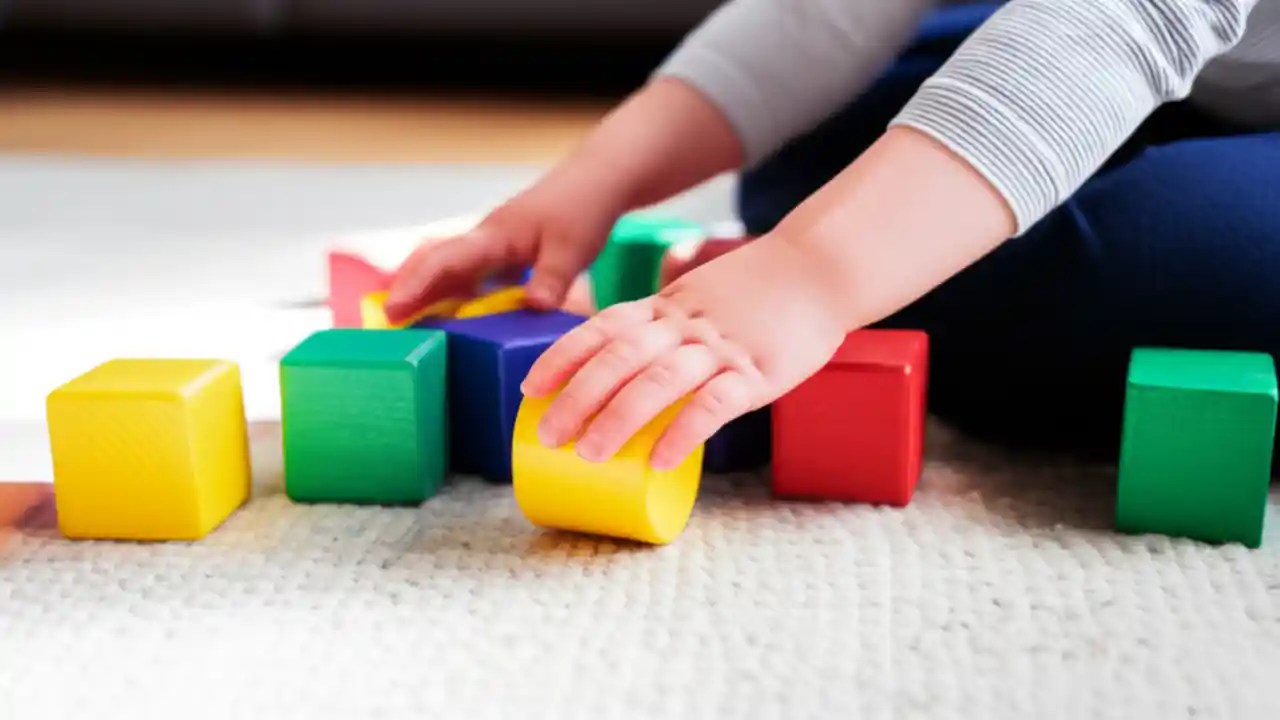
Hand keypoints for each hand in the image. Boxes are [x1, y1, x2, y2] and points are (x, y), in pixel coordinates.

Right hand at [383, 78, 742, 323]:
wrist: (595, 182)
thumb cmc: (583, 209)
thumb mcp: (573, 248)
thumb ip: (553, 280)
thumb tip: (533, 308)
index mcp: (494, 235)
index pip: (445, 258)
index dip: (417, 285)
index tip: (393, 309)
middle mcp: (482, 239)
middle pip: (432, 263)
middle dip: (405, 291)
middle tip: (380, 327)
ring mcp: (489, 247)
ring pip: (446, 271)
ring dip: (425, 296)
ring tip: (403, 331)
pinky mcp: (500, 255)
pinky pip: (467, 277)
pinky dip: (452, 297)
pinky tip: (450, 323)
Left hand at [520, 233, 849, 468]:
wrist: (822, 268)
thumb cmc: (757, 290)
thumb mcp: (698, 295)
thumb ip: (663, 323)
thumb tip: (622, 367)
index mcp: (667, 306)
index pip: (603, 327)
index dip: (562, 358)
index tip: (530, 389)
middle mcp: (686, 324)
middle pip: (619, 357)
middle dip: (578, 397)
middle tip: (548, 435)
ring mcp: (722, 347)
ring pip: (658, 381)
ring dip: (618, 419)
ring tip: (589, 455)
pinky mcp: (759, 372)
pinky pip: (714, 404)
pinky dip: (682, 432)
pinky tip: (659, 460)